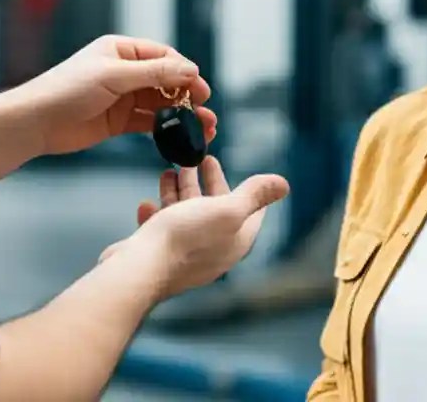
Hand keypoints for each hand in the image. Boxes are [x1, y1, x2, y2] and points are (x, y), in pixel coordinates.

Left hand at [16, 35, 217, 156]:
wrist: (35, 122)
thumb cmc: (67, 90)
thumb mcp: (113, 76)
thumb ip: (154, 73)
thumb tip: (190, 69)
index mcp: (120, 51)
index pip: (163, 56)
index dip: (184, 71)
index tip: (201, 89)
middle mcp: (124, 72)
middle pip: (166, 81)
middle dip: (188, 95)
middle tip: (206, 112)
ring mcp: (122, 97)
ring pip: (160, 104)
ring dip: (182, 115)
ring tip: (203, 128)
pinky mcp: (118, 121)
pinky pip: (148, 123)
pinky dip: (166, 130)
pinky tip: (181, 137)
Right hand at [98, 156, 288, 300]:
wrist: (141, 269)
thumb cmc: (186, 237)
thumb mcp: (227, 210)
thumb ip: (254, 196)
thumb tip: (284, 184)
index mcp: (236, 240)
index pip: (250, 211)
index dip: (244, 186)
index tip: (234, 166)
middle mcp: (214, 250)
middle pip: (216, 209)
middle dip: (208, 182)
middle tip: (200, 158)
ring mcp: (186, 254)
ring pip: (186, 216)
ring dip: (179, 191)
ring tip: (170, 170)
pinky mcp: (160, 256)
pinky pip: (161, 230)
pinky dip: (157, 213)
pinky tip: (147, 202)